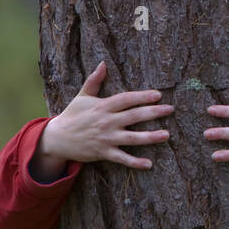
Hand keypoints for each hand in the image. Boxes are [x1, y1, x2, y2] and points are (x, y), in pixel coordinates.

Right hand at [32, 61, 174, 179]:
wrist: (57, 139)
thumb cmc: (72, 115)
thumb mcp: (82, 96)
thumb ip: (94, 81)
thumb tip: (103, 63)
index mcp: (103, 106)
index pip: (126, 99)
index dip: (142, 96)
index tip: (158, 94)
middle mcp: (107, 122)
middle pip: (134, 116)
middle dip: (153, 112)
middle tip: (170, 109)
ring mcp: (106, 138)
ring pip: (132, 138)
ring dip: (150, 137)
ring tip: (167, 135)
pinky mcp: (103, 153)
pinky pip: (122, 158)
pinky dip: (135, 162)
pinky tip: (149, 164)